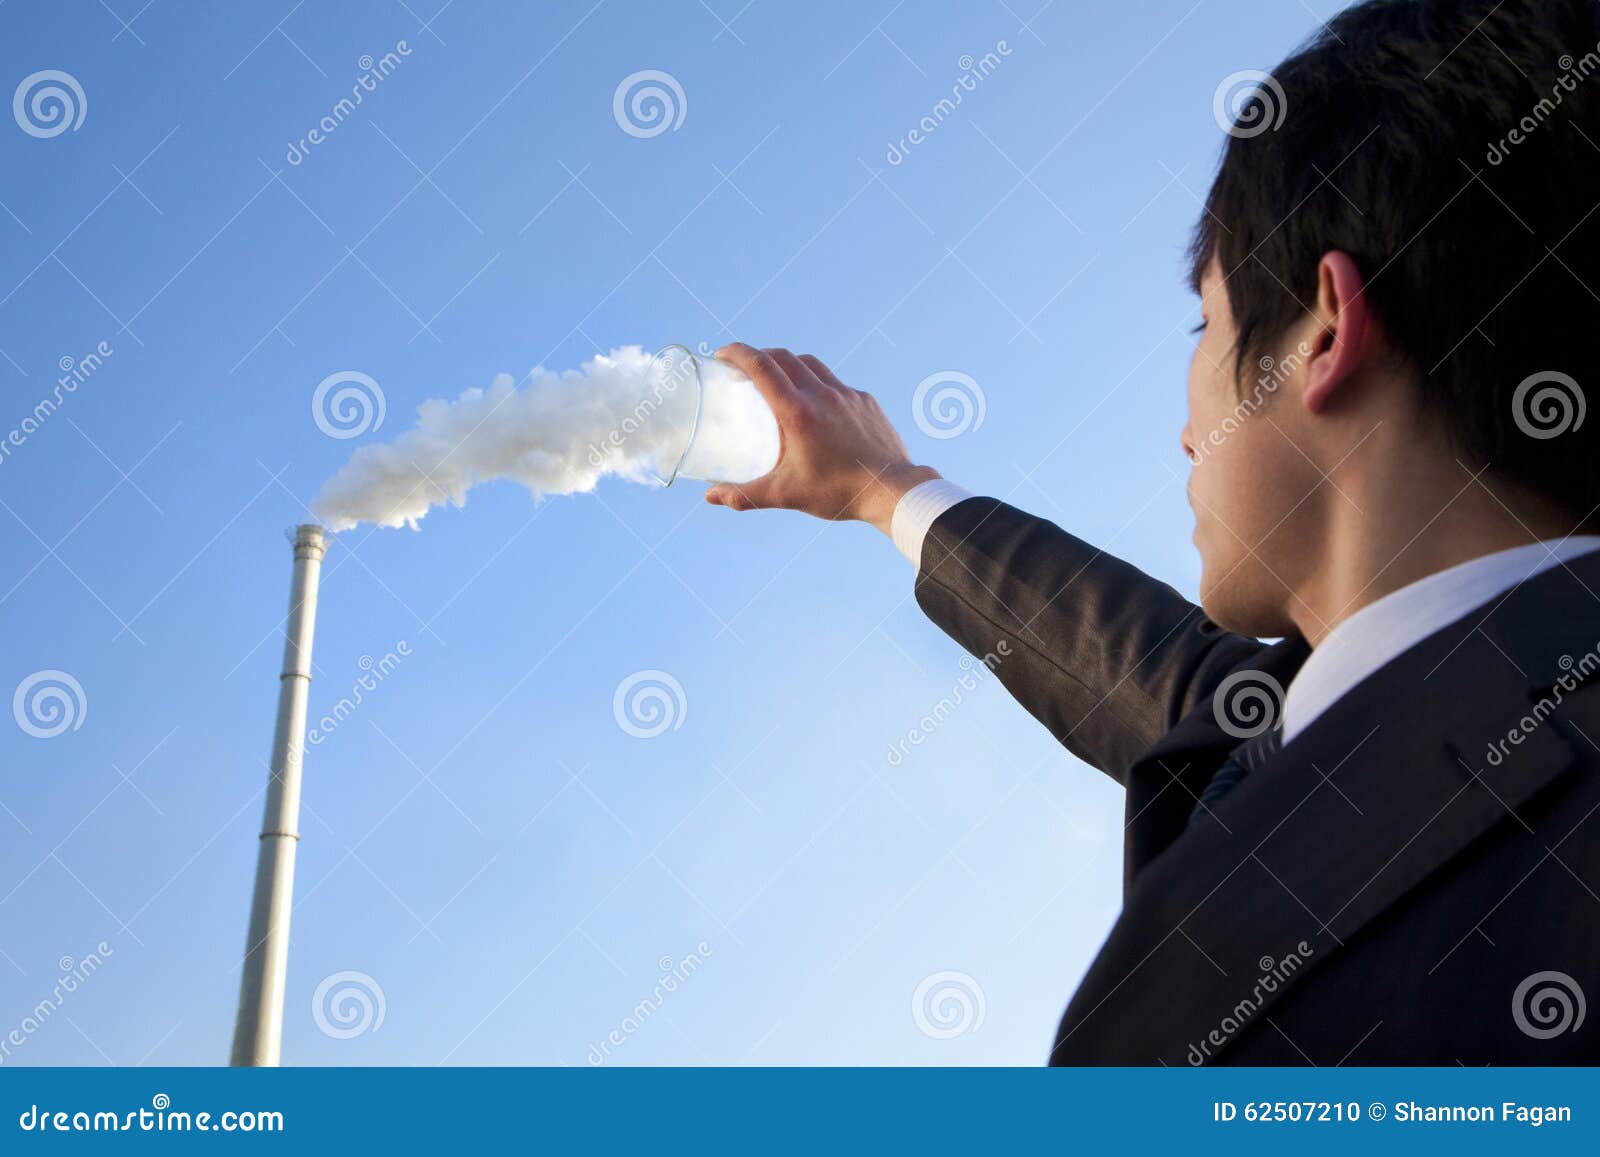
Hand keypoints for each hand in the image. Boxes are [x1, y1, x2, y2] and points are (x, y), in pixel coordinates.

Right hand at [704, 344, 939, 534]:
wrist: (892, 490)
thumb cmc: (839, 492)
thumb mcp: (785, 495)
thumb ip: (744, 495)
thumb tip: (711, 497)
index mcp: (798, 411)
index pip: (762, 366)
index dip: (738, 354)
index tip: (722, 355)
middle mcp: (822, 394)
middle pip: (784, 357)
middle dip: (759, 355)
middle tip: (744, 368)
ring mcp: (847, 395)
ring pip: (811, 364)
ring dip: (789, 364)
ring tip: (778, 379)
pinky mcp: (865, 401)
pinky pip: (836, 383)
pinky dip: (818, 384)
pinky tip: (816, 404)